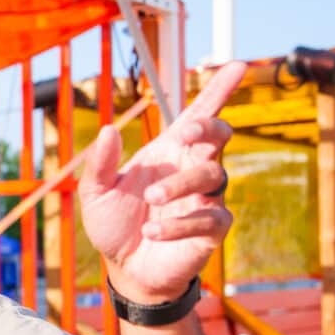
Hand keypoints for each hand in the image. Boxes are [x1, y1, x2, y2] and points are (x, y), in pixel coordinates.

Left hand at [81, 62, 247, 304]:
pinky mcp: (211, 230)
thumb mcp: (96, 192)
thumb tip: (109, 130)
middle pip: (220, 136)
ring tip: (152, 199)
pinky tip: (152, 230)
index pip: (200, 114)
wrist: (124, 269)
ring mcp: (206, 198)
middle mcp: (193, 169)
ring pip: (215, 175)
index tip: (238, 66)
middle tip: (187, 133)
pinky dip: (179, 223)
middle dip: (210, 128)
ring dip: (182, 183)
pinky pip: (209, 217)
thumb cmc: (115, 224)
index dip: (220, 89)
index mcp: (170, 152)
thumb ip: (100, 163)